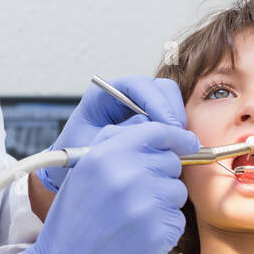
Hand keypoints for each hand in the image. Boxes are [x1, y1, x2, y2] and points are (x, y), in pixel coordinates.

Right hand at [13, 120, 199, 253]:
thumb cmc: (74, 220)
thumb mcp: (84, 170)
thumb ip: (118, 145)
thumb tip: (160, 136)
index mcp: (107, 155)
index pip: (158, 131)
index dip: (177, 137)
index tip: (188, 143)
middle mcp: (128, 175)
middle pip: (172, 162)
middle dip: (162, 175)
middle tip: (135, 195)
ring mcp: (146, 204)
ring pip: (178, 191)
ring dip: (163, 202)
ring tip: (133, 217)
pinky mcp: (160, 231)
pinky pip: (178, 218)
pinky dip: (164, 226)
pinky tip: (138, 234)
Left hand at [37, 75, 186, 192]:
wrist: (75, 168)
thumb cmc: (78, 156)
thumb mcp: (94, 146)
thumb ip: (121, 133)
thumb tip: (149, 125)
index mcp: (103, 94)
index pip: (137, 85)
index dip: (156, 102)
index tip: (167, 126)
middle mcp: (124, 95)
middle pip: (160, 88)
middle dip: (172, 111)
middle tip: (177, 138)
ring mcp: (139, 105)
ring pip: (170, 101)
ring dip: (177, 121)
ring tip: (177, 146)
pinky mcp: (151, 119)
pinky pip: (171, 118)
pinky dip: (176, 131)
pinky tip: (175, 149)